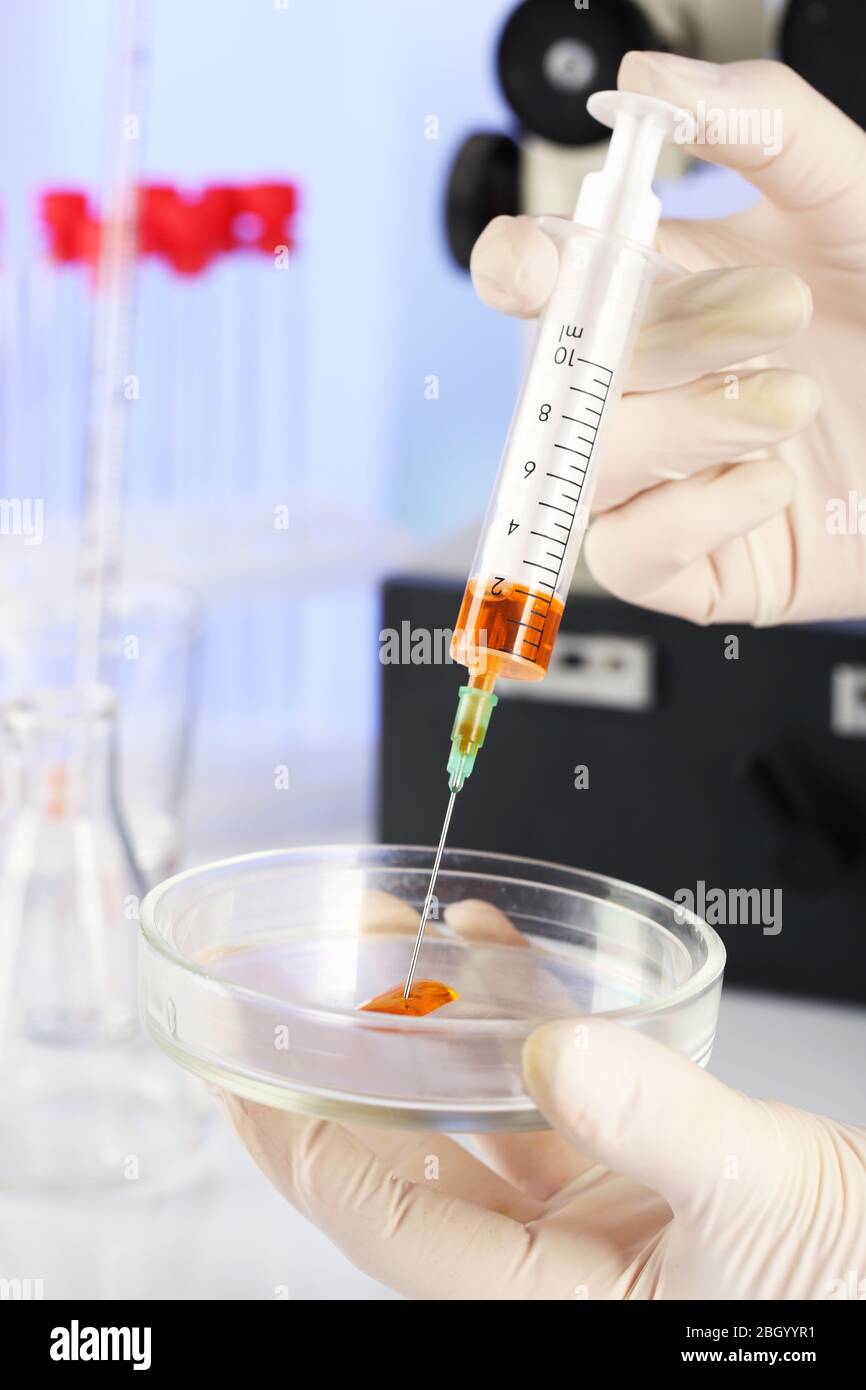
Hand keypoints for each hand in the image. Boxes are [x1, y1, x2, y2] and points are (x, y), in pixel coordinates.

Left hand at [216, 899, 865, 1299]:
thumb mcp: (756, 1195)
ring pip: (471, 1114)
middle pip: (407, 1161)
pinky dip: (514, 1014)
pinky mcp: (620, 1170)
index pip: (385, 1221)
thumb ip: (655, 1119)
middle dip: (345, 1072)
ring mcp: (580, 1212)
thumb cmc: (848, 1280)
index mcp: (548, 1298)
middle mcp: (545, 1259)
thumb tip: (556, 1050)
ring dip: (427, 1029)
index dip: (301, 1152)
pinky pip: (543, 1089)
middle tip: (282, 999)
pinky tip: (485, 948)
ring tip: (380, 943)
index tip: (237, 1089)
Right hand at [471, 55, 865, 624]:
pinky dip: (694, 515)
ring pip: (591, 466)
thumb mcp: (852, 202)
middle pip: (568, 375)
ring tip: (792, 400)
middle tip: (779, 307)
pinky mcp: (689, 569)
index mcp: (668, 296)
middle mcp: (652, 390)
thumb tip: (648, 80)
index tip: (534, 264)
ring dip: (688, 424)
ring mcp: (664, 483)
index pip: (546, 285)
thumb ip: (763, 124)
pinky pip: (626, 557)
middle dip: (665, 338)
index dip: (519, 273)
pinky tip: (774, 482)